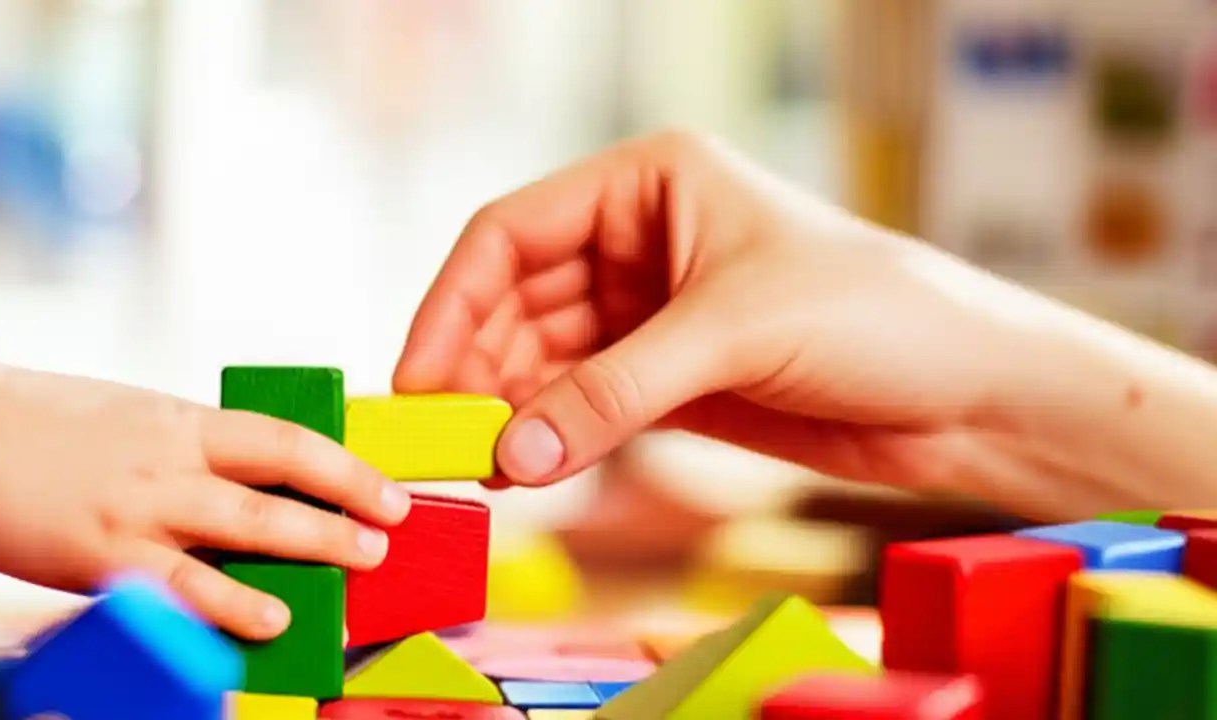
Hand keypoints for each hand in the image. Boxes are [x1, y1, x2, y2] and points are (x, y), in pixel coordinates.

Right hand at [0, 362, 410, 640]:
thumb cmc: (54, 425)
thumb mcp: (143, 419)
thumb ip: (200, 450)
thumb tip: (265, 483)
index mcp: (186, 423)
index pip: (287, 439)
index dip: (347, 467)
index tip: (389, 491)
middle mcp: (173, 462)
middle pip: (279, 481)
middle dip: (343, 509)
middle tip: (386, 536)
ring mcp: (140, 509)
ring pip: (242, 529)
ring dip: (307, 550)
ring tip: (352, 571)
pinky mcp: (102, 556)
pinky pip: (178, 588)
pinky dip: (226, 607)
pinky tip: (264, 622)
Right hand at [393, 131, 1153, 517]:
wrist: (968, 392)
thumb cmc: (875, 314)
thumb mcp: (732, 335)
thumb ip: (614, 392)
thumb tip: (513, 455)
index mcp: (650, 181)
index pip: (512, 231)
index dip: (452, 302)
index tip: (418, 377)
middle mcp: (640, 238)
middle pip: (518, 299)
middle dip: (477, 365)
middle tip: (443, 437)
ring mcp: (653, 311)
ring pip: (545, 356)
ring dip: (511, 408)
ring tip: (482, 463)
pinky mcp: (672, 377)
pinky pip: (586, 402)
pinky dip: (553, 434)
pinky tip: (527, 467)